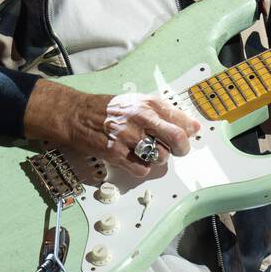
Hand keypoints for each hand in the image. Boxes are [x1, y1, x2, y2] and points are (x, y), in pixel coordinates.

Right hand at [24, 82, 200, 177]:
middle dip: (182, 148)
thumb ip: (166, 113)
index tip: (189, 135)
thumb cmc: (110, 109)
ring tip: (149, 151)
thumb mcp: (138, 102)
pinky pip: (142, 169)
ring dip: (159, 158)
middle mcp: (141, 119)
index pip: (181, 121)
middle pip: (176, 139)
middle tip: (177, 150)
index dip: (189, 132)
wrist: (78, 115)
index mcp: (149, 104)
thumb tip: (193, 126)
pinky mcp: (116, 154)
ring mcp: (128, 137)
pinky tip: (136, 159)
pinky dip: (143, 168)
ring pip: (160, 157)